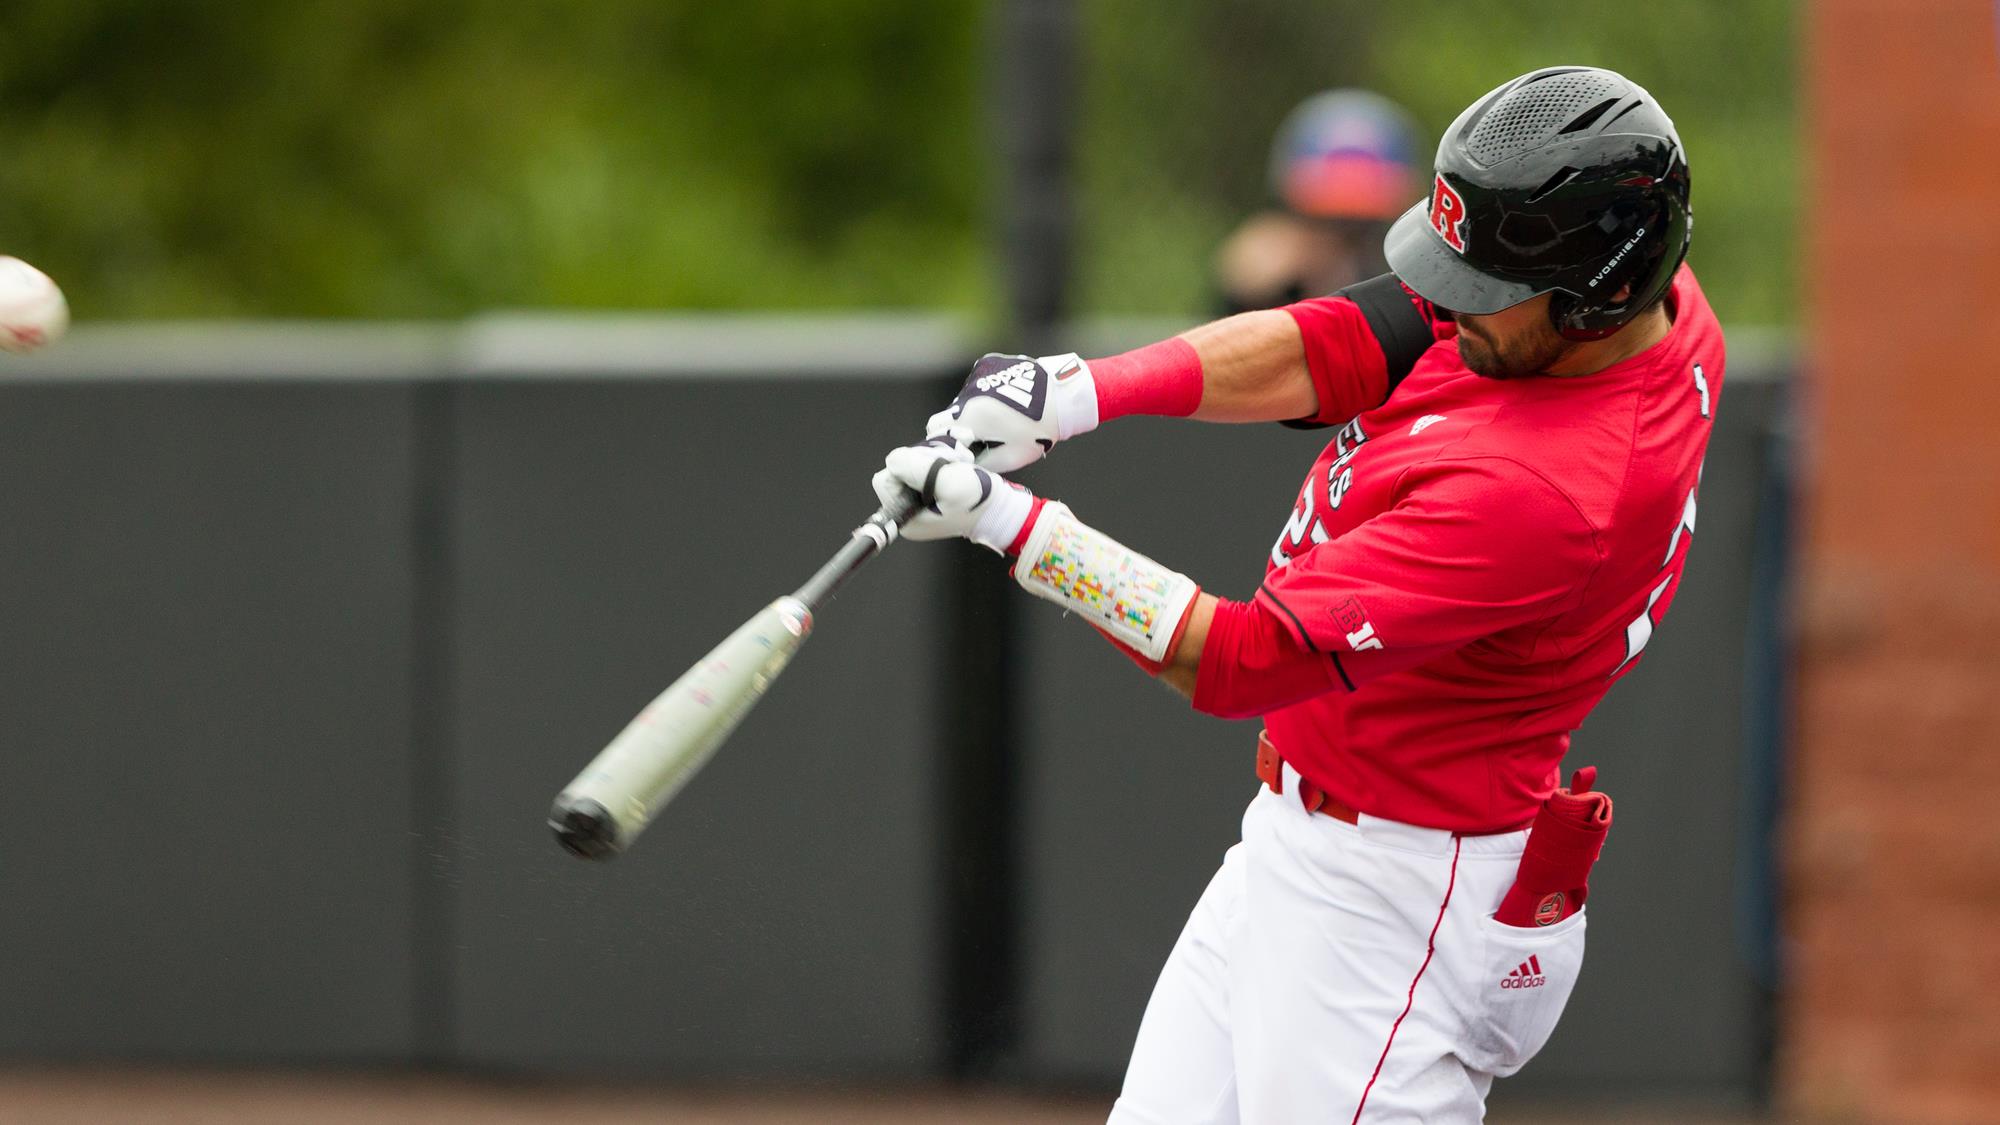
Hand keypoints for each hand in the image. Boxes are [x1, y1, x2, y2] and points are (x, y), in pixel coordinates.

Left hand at [871, 437, 1037, 551]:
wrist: (1002, 508)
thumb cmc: (979, 500)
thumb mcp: (949, 482)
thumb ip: (917, 468)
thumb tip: (893, 459)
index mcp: (906, 517)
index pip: (886, 479)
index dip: (909, 466)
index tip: (936, 468)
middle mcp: (908, 510)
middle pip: (899, 468)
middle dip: (926, 459)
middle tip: (952, 462)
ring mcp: (918, 500)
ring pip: (913, 462)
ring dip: (937, 455)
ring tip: (960, 462)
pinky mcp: (929, 489)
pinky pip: (925, 464)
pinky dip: (942, 458)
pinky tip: (960, 461)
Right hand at [924, 352, 1098, 471]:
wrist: (1063, 396)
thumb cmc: (1040, 431)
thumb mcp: (1011, 457)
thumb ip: (981, 463)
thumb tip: (963, 465)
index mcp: (972, 416)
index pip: (935, 429)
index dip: (944, 442)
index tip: (958, 451)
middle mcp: (970, 392)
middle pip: (949, 413)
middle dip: (958, 427)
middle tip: (980, 438)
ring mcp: (978, 374)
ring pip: (963, 398)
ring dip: (972, 410)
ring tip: (999, 417)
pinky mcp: (987, 363)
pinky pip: (976, 383)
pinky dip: (983, 394)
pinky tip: (1004, 400)